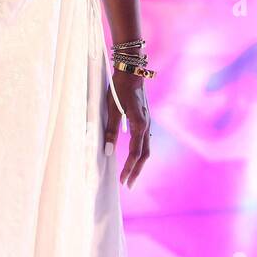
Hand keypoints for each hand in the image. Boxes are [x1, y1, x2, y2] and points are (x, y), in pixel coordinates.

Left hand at [104, 70, 149, 188]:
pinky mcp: (144, 119)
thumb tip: (109, 151)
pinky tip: (134, 155)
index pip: (135, 154)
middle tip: (128, 185)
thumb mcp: (112, 109)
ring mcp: (147, 122)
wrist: (132, 71)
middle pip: (144, 155)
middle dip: (136, 171)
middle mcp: (146, 126)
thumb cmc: (120, 89)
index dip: (129, 169)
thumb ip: (111, 130)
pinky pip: (144, 140)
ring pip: (146, 148)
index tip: (122, 182)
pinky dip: (139, 152)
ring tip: (130, 174)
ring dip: (139, 163)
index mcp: (140, 125)